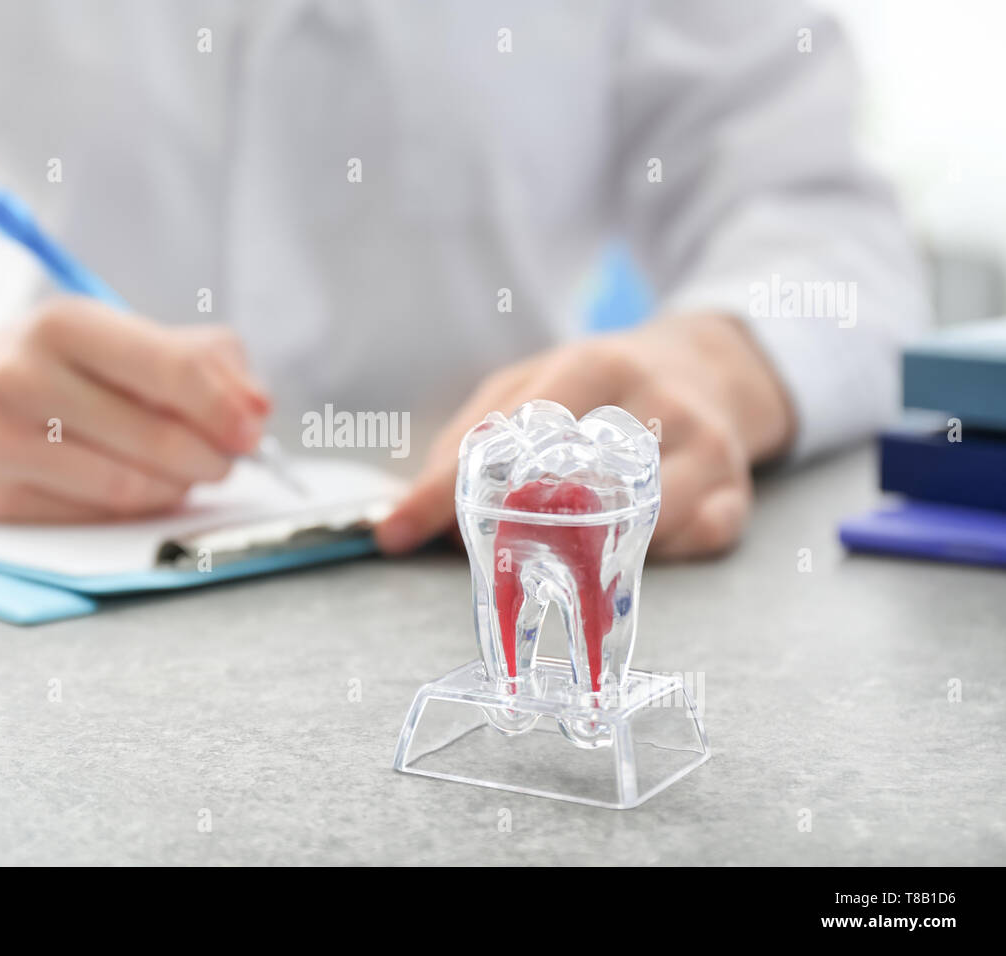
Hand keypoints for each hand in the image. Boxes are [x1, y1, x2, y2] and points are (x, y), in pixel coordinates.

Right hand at [0, 298, 270, 519]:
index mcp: (66, 323)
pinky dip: (135, 509)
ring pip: (131, 487)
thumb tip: (258, 406)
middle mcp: (26, 375)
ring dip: (176, 488)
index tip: (255, 431)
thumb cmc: (37, 366)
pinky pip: (95, 516)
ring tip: (183, 473)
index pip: (173, 370)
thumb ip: (194, 359)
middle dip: (211, 457)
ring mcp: (3, 439)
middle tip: (226, 460)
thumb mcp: (106, 336)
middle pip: (159, 437)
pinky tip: (138, 490)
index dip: (227, 409)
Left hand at [375, 313, 794, 558]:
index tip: (408, 532)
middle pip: (584, 484)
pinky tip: (633, 551)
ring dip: (594, 556)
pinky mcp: (738, 494)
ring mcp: (706, 449)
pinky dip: (658, 558)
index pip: (516, 430)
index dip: (454, 486)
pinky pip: (696, 543)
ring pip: (644, 524)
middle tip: (497, 560)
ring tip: (567, 559)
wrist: (711, 368)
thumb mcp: (526, 387)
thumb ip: (465, 443)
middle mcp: (656, 403)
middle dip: (529, 534)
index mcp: (594, 366)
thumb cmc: (600, 386)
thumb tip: (402, 524)